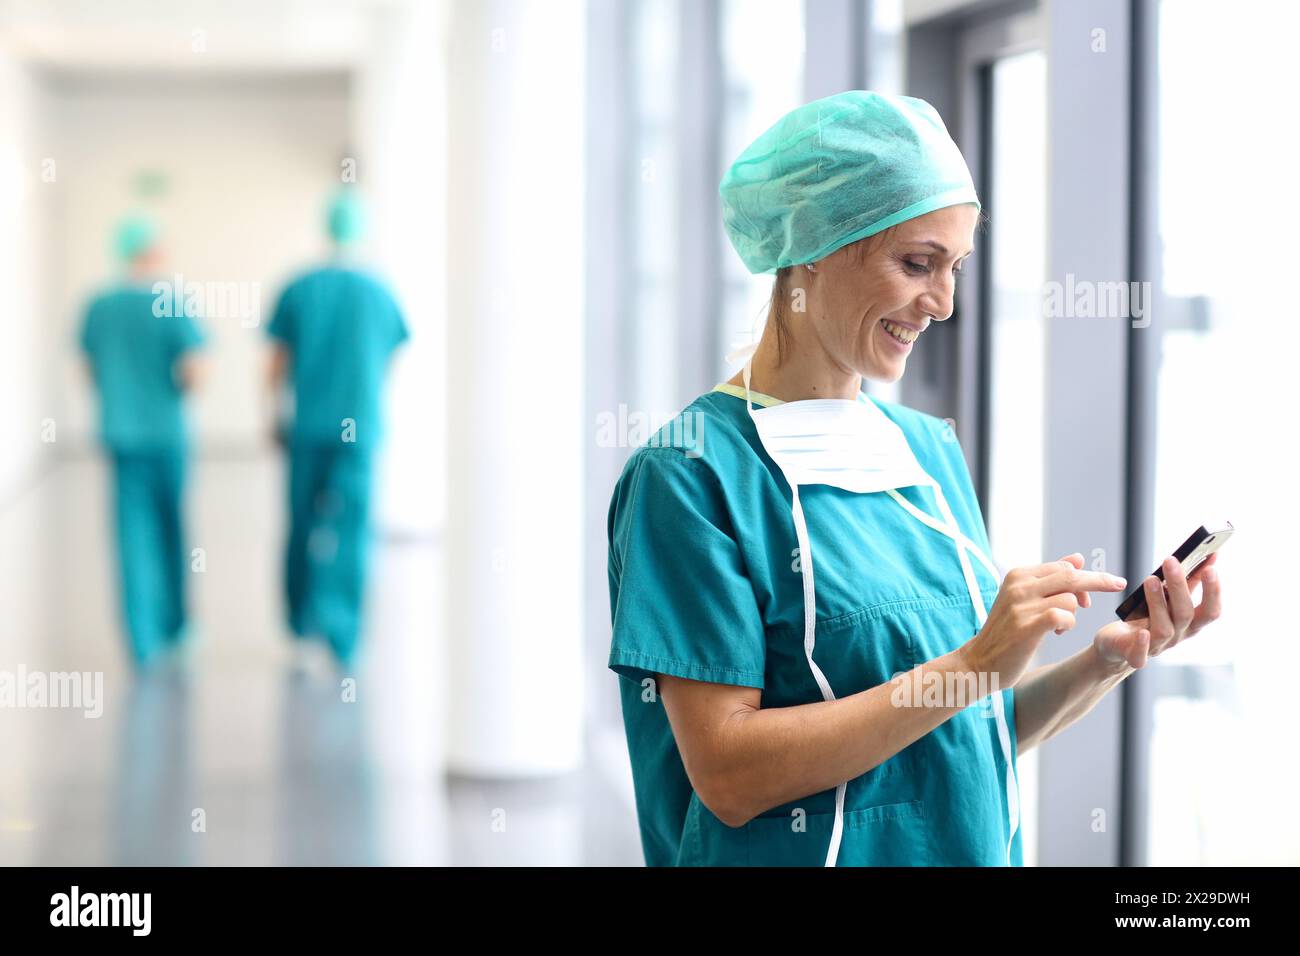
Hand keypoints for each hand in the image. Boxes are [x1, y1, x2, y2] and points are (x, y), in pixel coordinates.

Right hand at [961, 553, 1128, 686]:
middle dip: (1099, 581)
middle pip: (1071, 575)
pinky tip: (1057, 631)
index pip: (1063, 567)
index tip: (1091, 594)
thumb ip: (1051, 578)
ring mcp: (1021, 605)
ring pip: (1070, 598)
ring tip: (1059, 627)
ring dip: (1073, 614)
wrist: (980, 661)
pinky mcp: (1027, 625)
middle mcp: (1019, 585)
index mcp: (1018, 575)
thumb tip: (1078, 558)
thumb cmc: (1006, 631)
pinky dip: (1068, 623)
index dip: (1083, 578)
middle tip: (1119, 584)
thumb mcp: (1024, 598)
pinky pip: (1063, 615)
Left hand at [1092, 552, 1221, 670]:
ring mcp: (1157, 647)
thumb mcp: (1169, 599)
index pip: (1210, 611)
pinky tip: (1141, 631)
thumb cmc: (1148, 618)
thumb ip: (1188, 582)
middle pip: (1185, 614)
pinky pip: (1141, 655)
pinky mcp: (1135, 656)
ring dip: (1158, 603)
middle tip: (1171, 561)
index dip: (1213, 592)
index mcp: (1190, 624)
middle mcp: (1177, 636)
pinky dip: (1142, 644)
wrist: (1118, 646)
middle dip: (1179, 587)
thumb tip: (1209, 557)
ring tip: (1150, 579)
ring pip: (1164, 629)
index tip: (1210, 568)